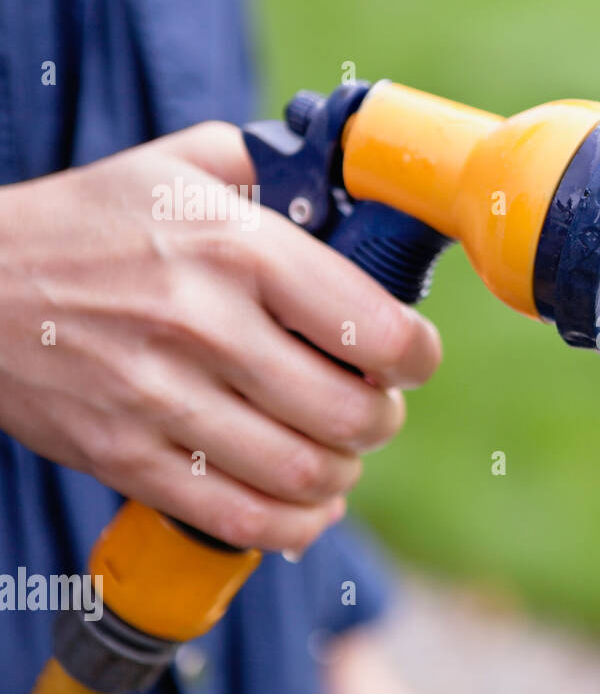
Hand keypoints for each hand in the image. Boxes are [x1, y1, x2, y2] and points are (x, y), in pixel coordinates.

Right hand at [0, 122, 440, 551]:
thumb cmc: (89, 221)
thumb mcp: (180, 167)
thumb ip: (273, 169)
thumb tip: (357, 188)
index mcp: (236, 246)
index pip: (375, 329)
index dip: (416, 357)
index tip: (411, 358)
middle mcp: (203, 324)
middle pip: (349, 413)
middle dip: (382, 420)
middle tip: (372, 408)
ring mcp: (159, 398)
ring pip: (302, 474)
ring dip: (342, 474)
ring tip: (336, 453)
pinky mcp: (123, 456)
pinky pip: (237, 517)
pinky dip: (292, 526)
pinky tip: (304, 506)